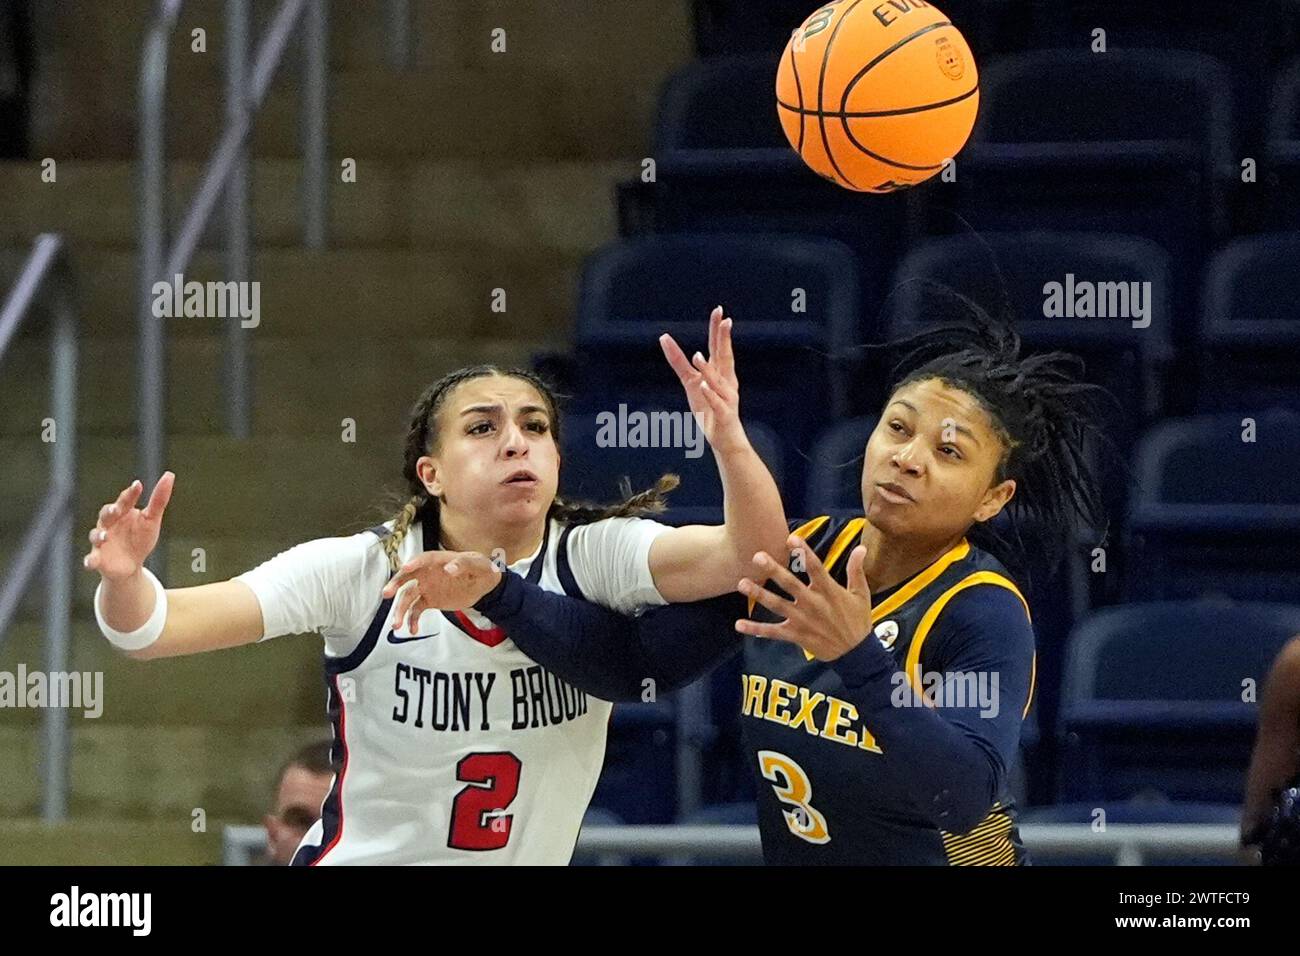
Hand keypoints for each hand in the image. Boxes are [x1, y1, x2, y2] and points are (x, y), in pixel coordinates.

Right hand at [82, 472, 174, 580]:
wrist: (130, 566)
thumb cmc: (140, 538)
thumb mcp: (152, 519)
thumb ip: (159, 499)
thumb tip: (169, 474)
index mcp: (122, 512)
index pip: (125, 500)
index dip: (130, 494)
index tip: (138, 485)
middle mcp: (108, 524)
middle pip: (106, 514)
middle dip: (110, 511)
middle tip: (116, 509)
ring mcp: (101, 541)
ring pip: (95, 535)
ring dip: (98, 535)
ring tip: (105, 536)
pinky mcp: (98, 558)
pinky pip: (91, 559)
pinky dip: (89, 560)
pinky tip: (91, 562)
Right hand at [381, 550, 502, 633]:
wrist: (484, 585)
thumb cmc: (482, 569)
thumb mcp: (479, 564)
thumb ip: (465, 564)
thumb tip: (450, 569)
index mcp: (440, 560)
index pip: (424, 559)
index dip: (415, 562)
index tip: (405, 568)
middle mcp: (428, 573)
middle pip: (407, 577)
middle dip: (396, 584)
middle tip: (386, 593)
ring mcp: (426, 587)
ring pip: (408, 597)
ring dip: (400, 610)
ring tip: (397, 625)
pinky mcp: (429, 600)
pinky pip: (416, 610)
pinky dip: (413, 620)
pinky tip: (413, 630)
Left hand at [659, 305, 745, 454]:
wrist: (724, 438)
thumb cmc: (709, 407)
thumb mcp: (691, 382)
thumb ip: (679, 362)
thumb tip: (664, 337)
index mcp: (721, 372)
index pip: (719, 347)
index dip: (718, 330)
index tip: (719, 311)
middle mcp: (726, 382)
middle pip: (725, 357)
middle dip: (724, 340)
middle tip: (725, 321)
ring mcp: (727, 398)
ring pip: (718, 381)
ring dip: (708, 369)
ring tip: (697, 356)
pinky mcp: (724, 414)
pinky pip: (718, 404)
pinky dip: (711, 395)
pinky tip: (704, 386)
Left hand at [734, 534, 873, 661]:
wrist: (856, 653)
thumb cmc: (858, 620)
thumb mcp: (861, 594)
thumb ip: (856, 570)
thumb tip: (861, 547)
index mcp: (829, 591)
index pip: (815, 568)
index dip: (804, 553)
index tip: (791, 538)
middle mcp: (813, 604)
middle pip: (790, 584)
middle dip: (774, 570)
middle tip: (757, 556)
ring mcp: (803, 621)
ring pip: (777, 605)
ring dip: (759, 594)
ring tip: (742, 583)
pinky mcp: (796, 635)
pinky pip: (773, 632)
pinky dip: (756, 629)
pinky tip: (739, 625)